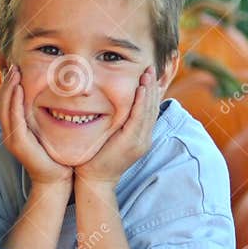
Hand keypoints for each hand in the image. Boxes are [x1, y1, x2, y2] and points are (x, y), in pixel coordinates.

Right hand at [0, 65, 72, 186]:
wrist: (57, 177)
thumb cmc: (54, 153)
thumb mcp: (46, 129)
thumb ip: (42, 115)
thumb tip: (50, 95)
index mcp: (14, 128)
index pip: (5, 102)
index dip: (8, 85)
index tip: (16, 68)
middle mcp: (9, 132)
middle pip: (1, 102)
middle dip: (7, 82)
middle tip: (14, 65)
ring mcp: (12, 138)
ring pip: (4, 108)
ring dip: (9, 88)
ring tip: (15, 73)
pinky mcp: (18, 143)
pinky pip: (14, 118)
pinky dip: (14, 102)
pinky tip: (19, 89)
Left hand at [74, 66, 160, 185]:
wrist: (94, 181)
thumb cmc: (96, 159)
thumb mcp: (109, 137)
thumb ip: (115, 124)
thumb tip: (109, 106)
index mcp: (140, 136)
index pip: (149, 110)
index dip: (151, 92)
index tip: (150, 75)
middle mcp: (144, 138)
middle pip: (153, 107)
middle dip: (153, 86)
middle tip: (152, 67)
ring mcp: (140, 141)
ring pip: (149, 110)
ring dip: (149, 89)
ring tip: (148, 72)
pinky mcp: (132, 142)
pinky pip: (140, 117)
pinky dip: (142, 101)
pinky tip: (142, 88)